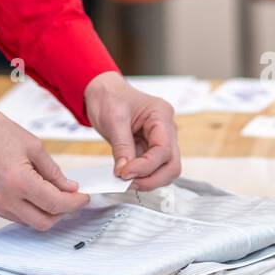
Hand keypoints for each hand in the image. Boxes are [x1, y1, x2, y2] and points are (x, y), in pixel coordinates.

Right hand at [0, 100, 89, 229]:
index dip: (74, 203)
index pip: (56, 204)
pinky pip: (13, 215)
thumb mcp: (34, 146)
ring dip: (44, 212)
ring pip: (28, 222)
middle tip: (70, 198)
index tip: (83, 197)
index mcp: (20, 182)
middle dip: (62, 212)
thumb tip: (69, 188)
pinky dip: (27, 209)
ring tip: (51, 194)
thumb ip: (53, 172)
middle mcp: (5, 199)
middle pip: (44, 222)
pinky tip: (31, 194)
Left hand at [83, 72, 180, 190]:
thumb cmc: (109, 97)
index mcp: (161, 115)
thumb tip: (124, 173)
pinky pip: (152, 168)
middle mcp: (166, 129)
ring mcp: (160, 139)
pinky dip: (141, 176)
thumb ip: (121, 147)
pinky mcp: (150, 148)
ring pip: (166, 170)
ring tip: (126, 180)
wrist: (102, 92)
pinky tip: (126, 176)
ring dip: (147, 180)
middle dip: (152, 178)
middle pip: (172, 164)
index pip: (163, 150)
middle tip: (128, 183)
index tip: (125, 173)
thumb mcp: (113, 120)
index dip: (145, 167)